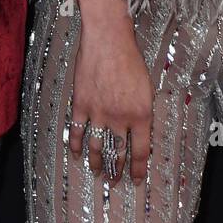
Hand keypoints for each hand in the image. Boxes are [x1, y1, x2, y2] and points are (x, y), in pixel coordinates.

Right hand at [68, 0, 153, 186]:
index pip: (140, 151)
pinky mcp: (81, 105)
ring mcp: (99, 113)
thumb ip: (143, 112)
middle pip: (117, 153)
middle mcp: (120, 119)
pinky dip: (75, 144)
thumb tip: (141, 130)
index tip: (137, 180)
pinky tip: (76, 153)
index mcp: (141, 116)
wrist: (108, 40)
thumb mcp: (147, 88)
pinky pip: (76, 130)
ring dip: (97, 162)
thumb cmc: (130, 58)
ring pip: (96, 146)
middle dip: (117, 171)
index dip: (138, 169)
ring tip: (97, 172)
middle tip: (115, 182)